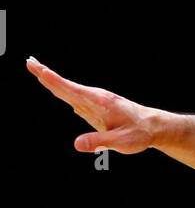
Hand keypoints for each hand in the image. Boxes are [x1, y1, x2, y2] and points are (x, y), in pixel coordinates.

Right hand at [26, 56, 160, 153]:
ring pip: (70, 90)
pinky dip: (64, 91)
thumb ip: (99, 142)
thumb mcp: (120, 142)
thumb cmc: (138, 134)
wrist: (153, 127)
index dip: (53, 79)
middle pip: (66, 85)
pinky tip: (57, 89)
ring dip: (53, 80)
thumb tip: (76, 145)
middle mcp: (95, 98)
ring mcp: (95, 102)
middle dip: (46, 74)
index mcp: (98, 102)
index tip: (37, 68)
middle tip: (29, 62)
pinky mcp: (97, 108)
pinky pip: (76, 98)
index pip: (70, 89)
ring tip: (37, 70)